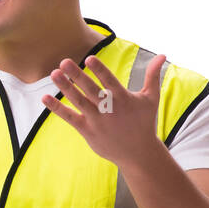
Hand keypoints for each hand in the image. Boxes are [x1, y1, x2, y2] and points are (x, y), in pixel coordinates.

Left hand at [41, 53, 166, 166]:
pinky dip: (57, 108)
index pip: (109, 82)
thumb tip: (163, 54)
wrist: (138, 153)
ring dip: (65, 88)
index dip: (99, 70)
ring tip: (54, 73)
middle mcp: (109, 110)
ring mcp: (97, 121)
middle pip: (90, 90)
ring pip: (78, 102)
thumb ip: (153, 75)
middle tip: (63, 62)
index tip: (89, 58)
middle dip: (77, 76)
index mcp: (123, 99)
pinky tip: (45, 97)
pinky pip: (70, 118)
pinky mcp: (87, 131)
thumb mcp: (151, 98)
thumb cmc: (144, 122)